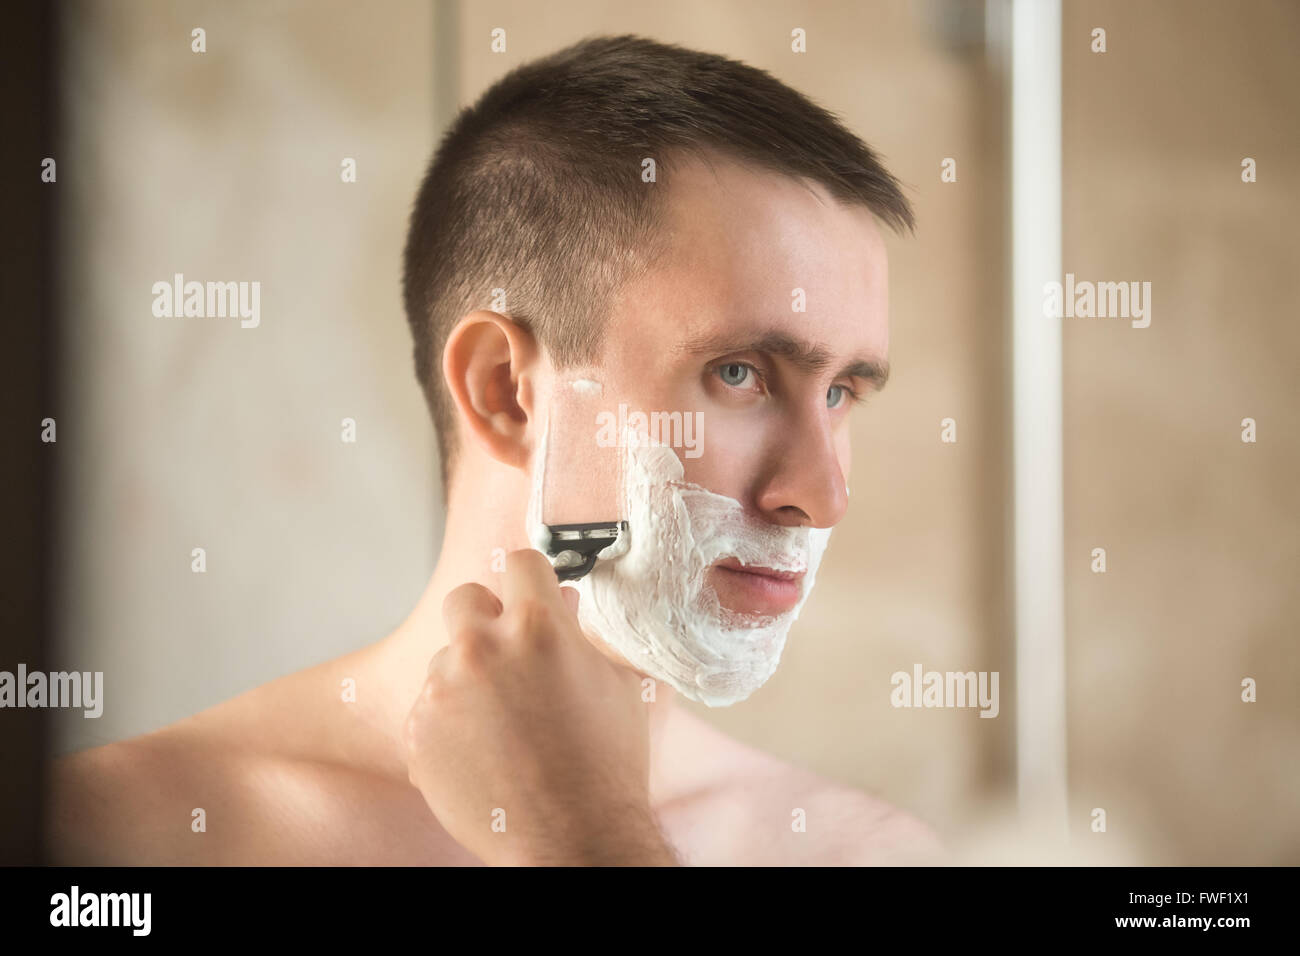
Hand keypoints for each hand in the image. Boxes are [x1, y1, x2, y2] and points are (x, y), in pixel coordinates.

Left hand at [403, 548, 677, 865]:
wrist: (572, 837)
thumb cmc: (604, 765)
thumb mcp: (615, 683)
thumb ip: (579, 634)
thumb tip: (559, 603)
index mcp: (537, 627)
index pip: (521, 562)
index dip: (532, 580)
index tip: (533, 595)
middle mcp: (481, 649)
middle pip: (466, 598)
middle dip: (488, 617)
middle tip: (511, 652)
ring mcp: (443, 691)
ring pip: (447, 660)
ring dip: (469, 678)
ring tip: (505, 723)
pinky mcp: (418, 732)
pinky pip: (430, 708)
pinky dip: (451, 722)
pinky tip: (485, 751)